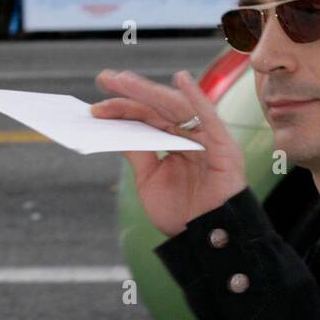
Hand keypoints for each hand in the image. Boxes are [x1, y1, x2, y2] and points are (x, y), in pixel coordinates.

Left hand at [90, 68, 246, 237]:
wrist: (205, 240)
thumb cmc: (181, 215)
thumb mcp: (149, 180)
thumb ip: (138, 152)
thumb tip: (114, 127)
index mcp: (174, 142)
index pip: (146, 117)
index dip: (122, 108)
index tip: (95, 107)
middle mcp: (190, 136)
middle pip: (158, 107)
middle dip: (131, 92)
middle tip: (105, 79)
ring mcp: (207, 139)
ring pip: (177, 107)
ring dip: (151, 91)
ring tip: (125, 80)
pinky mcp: (223, 146)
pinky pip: (210, 118)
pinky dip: (197, 97)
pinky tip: (181, 79)